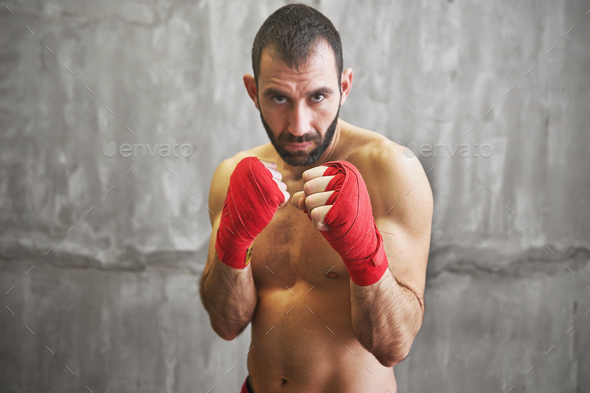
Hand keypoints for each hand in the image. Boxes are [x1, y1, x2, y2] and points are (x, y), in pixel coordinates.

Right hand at [215, 156, 286, 267]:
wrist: (233, 222)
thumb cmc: (239, 202)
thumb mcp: (242, 180)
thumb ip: (256, 171)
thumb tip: (275, 166)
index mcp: (248, 164)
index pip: (272, 167)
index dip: (268, 180)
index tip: (257, 190)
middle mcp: (257, 169)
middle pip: (278, 176)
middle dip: (274, 187)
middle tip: (261, 198)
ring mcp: (265, 181)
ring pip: (283, 186)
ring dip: (276, 196)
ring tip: (263, 203)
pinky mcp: (273, 194)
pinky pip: (286, 195)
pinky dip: (280, 203)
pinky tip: (269, 208)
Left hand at [293, 161, 388, 285]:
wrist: (362, 238)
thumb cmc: (342, 216)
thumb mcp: (324, 201)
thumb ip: (307, 195)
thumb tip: (296, 199)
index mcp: (342, 171)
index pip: (307, 176)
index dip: (309, 192)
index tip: (325, 198)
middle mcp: (346, 178)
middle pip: (307, 188)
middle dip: (312, 204)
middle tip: (329, 210)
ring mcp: (345, 193)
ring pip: (309, 201)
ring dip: (316, 215)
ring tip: (332, 217)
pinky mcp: (342, 209)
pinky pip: (314, 214)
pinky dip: (319, 224)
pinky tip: (332, 224)